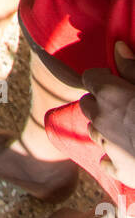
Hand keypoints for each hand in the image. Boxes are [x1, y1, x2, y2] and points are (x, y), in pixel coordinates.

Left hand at [80, 42, 134, 187]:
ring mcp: (107, 146)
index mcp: (109, 94)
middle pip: (87, 104)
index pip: (89, 77)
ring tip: (126, 126)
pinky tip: (129, 152)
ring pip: (93, 130)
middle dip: (99, 102)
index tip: (117, 81)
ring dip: (104, 126)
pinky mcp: (117, 170)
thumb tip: (117, 47)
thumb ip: (132, 67)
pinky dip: (112, 156)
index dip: (102, 78)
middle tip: (122, 103)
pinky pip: (105, 160)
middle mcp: (101, 119)